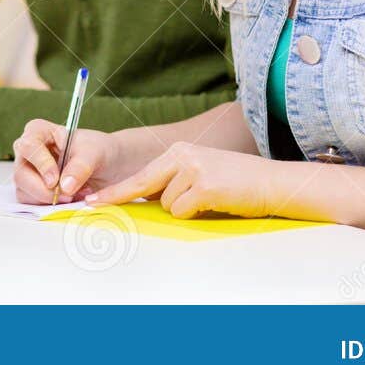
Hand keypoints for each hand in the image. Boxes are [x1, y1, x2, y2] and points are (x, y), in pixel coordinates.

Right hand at [11, 119, 120, 203]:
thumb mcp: (94, 153)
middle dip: (43, 190)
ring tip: (76, 195)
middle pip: (21, 174)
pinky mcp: (32, 192)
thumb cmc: (98, 150)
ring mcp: (28, 173)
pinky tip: (70, 200)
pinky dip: (50, 207)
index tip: (55, 180)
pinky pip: (32, 205)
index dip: (41, 164)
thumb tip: (64, 186)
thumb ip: (80, 167)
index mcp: (38, 132)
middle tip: (68, 196)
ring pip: (24, 192)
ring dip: (50, 200)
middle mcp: (28, 152)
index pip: (28, 146)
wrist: (108, 166)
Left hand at [85, 142, 279, 217]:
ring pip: (168, 206)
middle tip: (94, 207)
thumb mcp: (200, 174)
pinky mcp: (204, 186)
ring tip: (209, 200)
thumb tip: (145, 200)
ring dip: (185, 210)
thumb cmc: (237, 184)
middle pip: (145, 186)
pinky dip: (196, 215)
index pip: (142, 174)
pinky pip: (183, 211)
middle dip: (123, 198)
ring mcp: (193, 169)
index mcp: (179, 150)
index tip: (93, 201)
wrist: (272, 183)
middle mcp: (182, 155)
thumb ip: (175, 182)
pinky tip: (215, 203)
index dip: (117, 190)